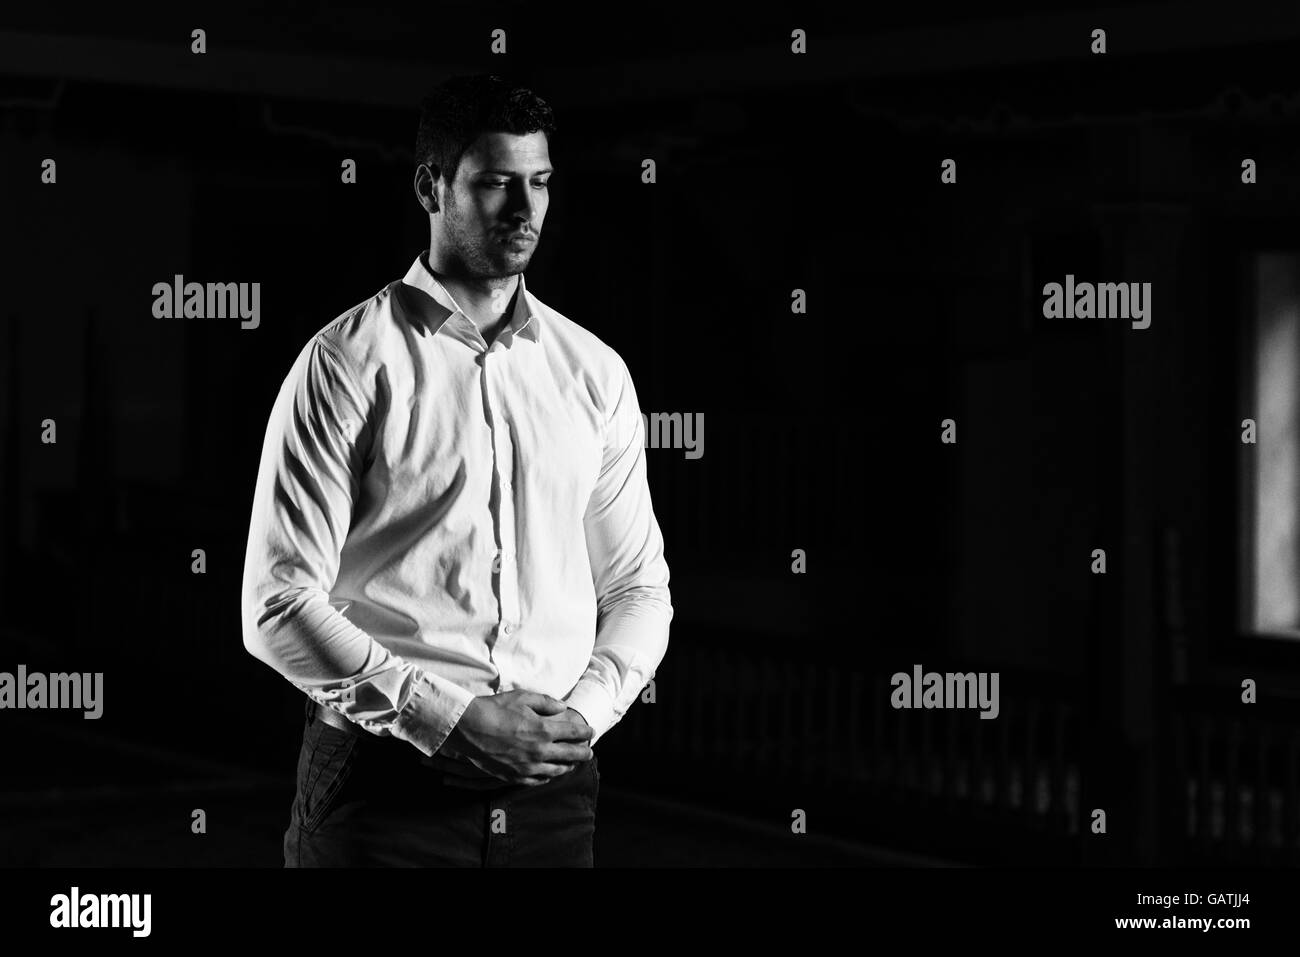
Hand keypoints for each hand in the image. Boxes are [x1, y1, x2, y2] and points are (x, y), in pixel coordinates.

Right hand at [439, 690, 593, 786]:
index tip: (591, 732)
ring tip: (572, 764)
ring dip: (567, 767)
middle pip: (570, 755)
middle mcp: (540, 751)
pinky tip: (549, 774)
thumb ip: (546, 702)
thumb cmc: (496, 709)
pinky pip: (537, 780)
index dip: (585, 733)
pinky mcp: (514, 776)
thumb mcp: (523, 698)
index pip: (573, 734)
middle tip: (589, 752)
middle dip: (583, 753)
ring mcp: (527, 766)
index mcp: (544, 730)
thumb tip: (562, 708)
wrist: (469, 728)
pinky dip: (547, 777)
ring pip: (556, 771)